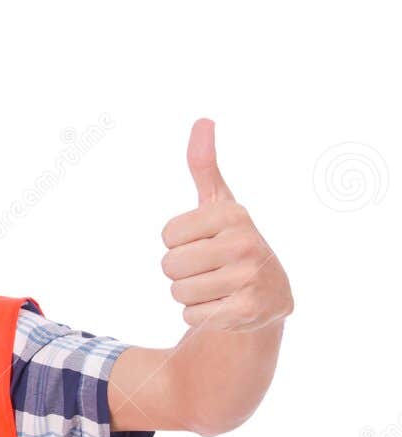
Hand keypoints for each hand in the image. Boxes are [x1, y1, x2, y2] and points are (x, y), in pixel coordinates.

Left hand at [160, 118, 292, 330]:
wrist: (268, 295)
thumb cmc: (232, 244)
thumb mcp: (220, 204)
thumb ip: (204, 166)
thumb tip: (202, 120)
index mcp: (233, 214)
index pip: (167, 235)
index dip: (178, 243)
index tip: (204, 242)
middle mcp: (245, 242)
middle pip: (169, 266)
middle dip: (181, 272)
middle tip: (210, 269)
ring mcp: (249, 277)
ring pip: (178, 293)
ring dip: (190, 295)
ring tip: (218, 287)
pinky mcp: (246, 311)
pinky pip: (191, 316)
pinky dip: (200, 315)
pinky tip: (225, 306)